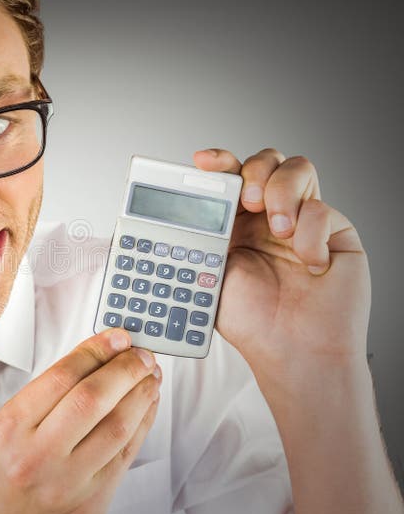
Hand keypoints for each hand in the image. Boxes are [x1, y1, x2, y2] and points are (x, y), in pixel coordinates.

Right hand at [0, 329, 161, 513]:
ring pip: (117, 426)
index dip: (96, 351)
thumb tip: (105, 350)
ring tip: (150, 375)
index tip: (117, 337)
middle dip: (124, 370)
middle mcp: (38, 454)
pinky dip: (143, 420)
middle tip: (141, 355)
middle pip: (91, 399)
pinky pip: (128, 450)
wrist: (12, 511)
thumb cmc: (17, 457)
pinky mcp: (94, 495)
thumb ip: (56, 386)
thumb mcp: (17, 418)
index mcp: (13, 427)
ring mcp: (68, 479)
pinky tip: (148, 402)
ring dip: (141, 394)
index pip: (61, 377)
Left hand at [193, 148, 370, 377]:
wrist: (294, 352)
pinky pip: (323, 208)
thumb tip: (176, 212)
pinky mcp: (336, 230)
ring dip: (282, 193)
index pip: (228, 178)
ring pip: (297, 169)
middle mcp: (268, 216)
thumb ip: (201, 241)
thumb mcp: (210, 276)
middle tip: (248, 201)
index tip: (203, 162)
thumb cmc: (253, 321)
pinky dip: (312, 235)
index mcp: (235, 223)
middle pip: (265, 162)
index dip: (217, 163)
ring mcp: (303, 220)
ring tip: (278, 230)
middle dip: (254, 171)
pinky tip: (309, 264)